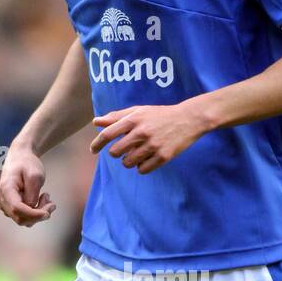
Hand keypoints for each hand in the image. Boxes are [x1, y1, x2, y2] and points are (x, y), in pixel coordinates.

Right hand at [0, 146, 55, 225]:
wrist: (20, 157)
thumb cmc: (27, 163)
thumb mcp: (35, 175)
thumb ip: (33, 193)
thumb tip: (32, 208)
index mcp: (6, 188)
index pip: (17, 209)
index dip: (33, 214)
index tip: (48, 212)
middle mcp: (2, 199)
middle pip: (20, 218)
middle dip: (39, 215)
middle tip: (52, 204)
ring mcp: (5, 204)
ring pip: (23, 220)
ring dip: (38, 213)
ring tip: (46, 197)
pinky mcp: (10, 207)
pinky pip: (24, 217)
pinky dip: (35, 212)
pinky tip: (41, 199)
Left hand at [90, 102, 204, 173]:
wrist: (189, 119)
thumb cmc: (160, 114)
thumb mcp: (139, 111)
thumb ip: (117, 117)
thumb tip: (96, 122)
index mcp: (134, 119)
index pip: (108, 134)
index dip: (97, 144)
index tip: (93, 150)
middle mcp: (142, 132)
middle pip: (115, 152)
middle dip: (115, 153)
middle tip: (122, 150)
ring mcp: (153, 145)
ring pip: (128, 163)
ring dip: (128, 161)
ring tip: (136, 154)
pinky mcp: (163, 156)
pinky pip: (142, 170)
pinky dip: (141, 167)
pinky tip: (146, 159)